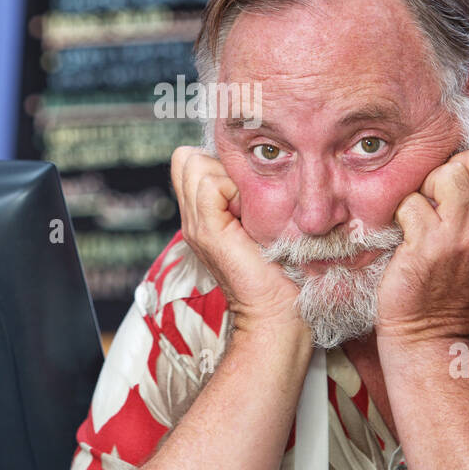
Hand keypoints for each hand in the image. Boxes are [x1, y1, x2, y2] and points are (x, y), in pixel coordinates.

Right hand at [170, 146, 306, 334]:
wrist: (276, 311)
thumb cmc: (281, 270)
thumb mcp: (262, 222)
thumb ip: (248, 196)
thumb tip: (254, 166)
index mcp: (203, 214)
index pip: (190, 160)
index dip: (218, 163)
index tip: (245, 190)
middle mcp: (192, 218)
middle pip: (187, 158)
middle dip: (219, 165)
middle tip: (244, 197)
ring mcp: (195, 224)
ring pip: (194, 164)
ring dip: (227, 176)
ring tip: (247, 208)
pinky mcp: (206, 230)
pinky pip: (209, 183)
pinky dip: (231, 188)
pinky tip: (247, 214)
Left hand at [376, 146, 468, 343]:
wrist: (429, 327)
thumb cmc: (449, 276)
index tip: (459, 186)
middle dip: (451, 167)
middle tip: (437, 197)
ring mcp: (461, 234)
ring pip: (447, 173)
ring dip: (425, 187)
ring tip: (422, 213)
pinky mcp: (429, 245)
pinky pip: (411, 201)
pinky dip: (401, 213)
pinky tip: (405, 234)